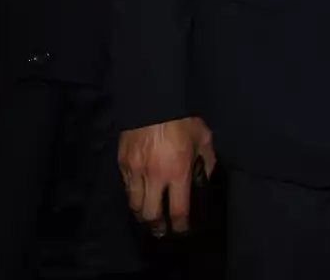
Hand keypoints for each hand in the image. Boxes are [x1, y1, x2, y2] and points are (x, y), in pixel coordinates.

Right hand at [118, 117, 215, 235]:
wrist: (152, 100)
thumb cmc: (183, 118)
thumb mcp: (204, 137)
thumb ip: (207, 160)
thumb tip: (204, 177)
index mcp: (178, 172)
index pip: (177, 210)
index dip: (180, 225)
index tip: (182, 230)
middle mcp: (154, 177)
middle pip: (150, 214)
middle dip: (156, 226)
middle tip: (161, 230)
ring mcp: (134, 171)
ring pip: (133, 204)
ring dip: (141, 214)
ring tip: (148, 216)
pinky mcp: (121, 163)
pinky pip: (125, 187)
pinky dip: (132, 195)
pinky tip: (138, 194)